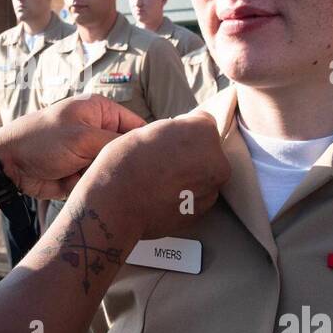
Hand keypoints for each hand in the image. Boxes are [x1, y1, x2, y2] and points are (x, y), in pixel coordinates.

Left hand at [0, 95, 145, 199]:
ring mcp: (89, 153)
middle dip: (120, 163)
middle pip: (126, 151)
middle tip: (107, 170)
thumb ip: (116, 143)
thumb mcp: (82, 138)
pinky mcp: (81, 172)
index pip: (137, 125)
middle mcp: (97, 130)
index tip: (154, 160)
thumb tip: (146, 149)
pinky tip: (72, 181)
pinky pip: (97, 181)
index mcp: (100, 111)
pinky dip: (88, 184)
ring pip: (112, 169)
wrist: (9, 165)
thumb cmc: (41, 141)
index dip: (146, 142)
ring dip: (101, 175)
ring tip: (83, 173)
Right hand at [71, 110, 228, 239]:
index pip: (202, 122)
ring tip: (159, 181)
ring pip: (203, 175)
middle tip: (162, 161)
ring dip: (189, 175)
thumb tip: (182, 137)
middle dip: (191, 153)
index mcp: (203, 132)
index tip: (167, 138)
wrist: (116, 206)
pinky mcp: (202, 211)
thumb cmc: (125, 163)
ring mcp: (211, 189)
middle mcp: (217, 161)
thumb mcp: (149, 129)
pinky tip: (162, 195)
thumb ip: (175, 130)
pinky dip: (185, 195)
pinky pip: (196, 196)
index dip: (183, 128)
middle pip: (207, 151)